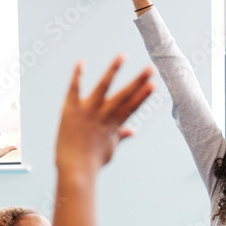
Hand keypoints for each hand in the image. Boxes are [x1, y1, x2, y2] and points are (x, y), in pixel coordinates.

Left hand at [56, 56, 154, 174]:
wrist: (74, 170)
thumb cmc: (92, 163)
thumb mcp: (110, 149)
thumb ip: (121, 136)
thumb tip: (133, 131)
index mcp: (113, 125)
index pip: (132, 107)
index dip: (144, 95)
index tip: (155, 84)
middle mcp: (103, 116)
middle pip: (124, 96)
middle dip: (139, 82)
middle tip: (152, 68)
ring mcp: (88, 112)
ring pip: (103, 88)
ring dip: (114, 71)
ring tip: (123, 56)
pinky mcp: (71, 110)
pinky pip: (74, 90)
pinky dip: (77, 76)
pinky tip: (82, 62)